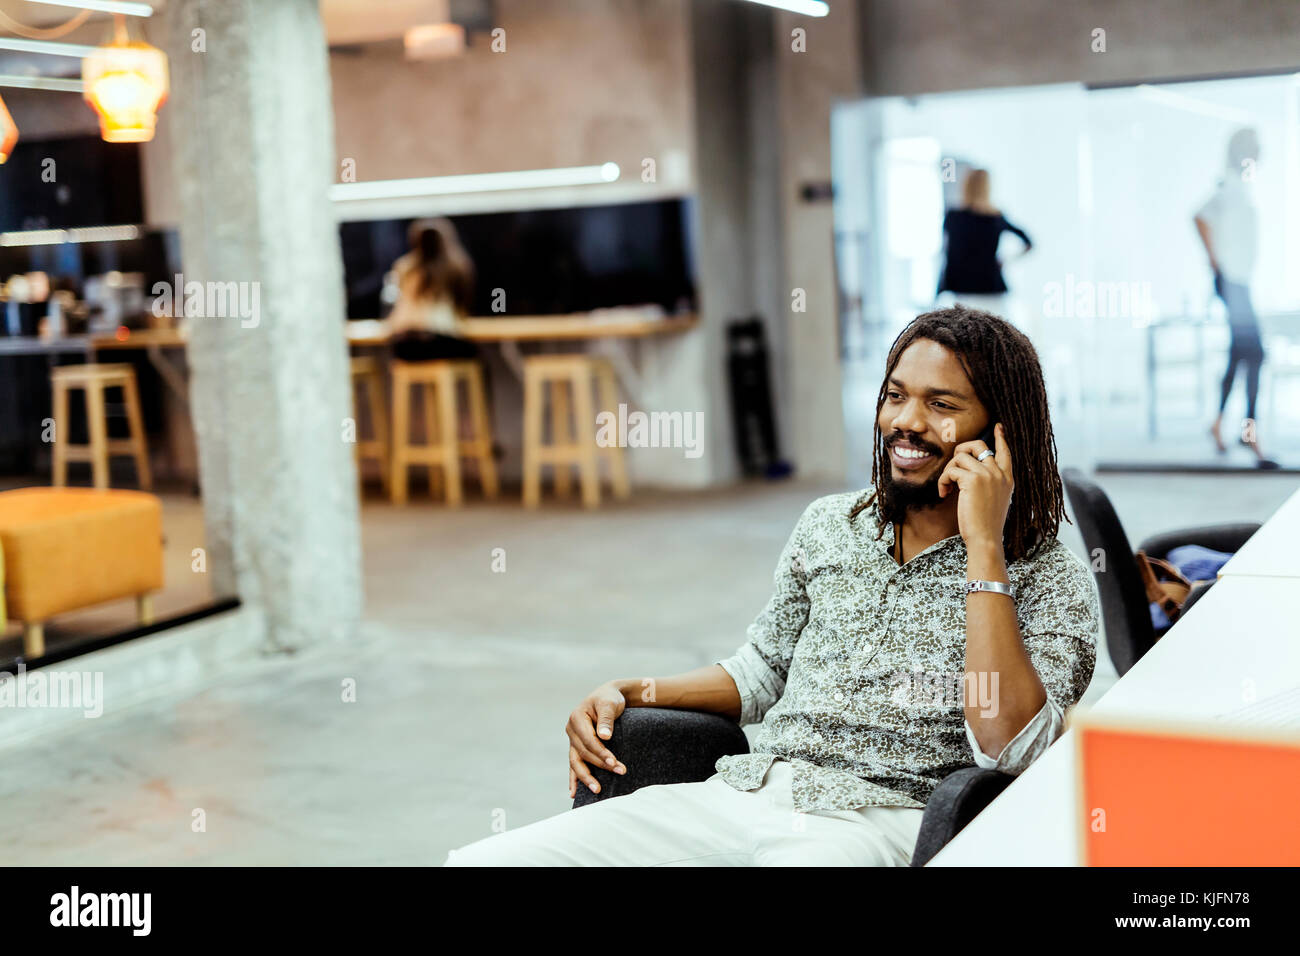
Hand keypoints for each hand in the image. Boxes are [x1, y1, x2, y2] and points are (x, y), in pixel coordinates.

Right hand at [566, 682, 627, 796]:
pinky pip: (574, 764)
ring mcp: (572, 740)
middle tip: (620, 771)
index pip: (588, 740)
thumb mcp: (609, 704)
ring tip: (597, 790)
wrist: (607, 696)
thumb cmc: (609, 699)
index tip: (614, 762)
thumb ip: (606, 719)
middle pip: (584, 752)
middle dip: (601, 764)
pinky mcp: (576, 747)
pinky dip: (573, 778)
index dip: (600, 752)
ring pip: (575, 762)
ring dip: (586, 777)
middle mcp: (571, 730)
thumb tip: (604, 737)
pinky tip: (573, 793)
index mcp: (577, 718)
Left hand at [937, 422, 1013, 550]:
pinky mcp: (972, 480)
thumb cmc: (987, 524)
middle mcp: (999, 473)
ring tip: (946, 487)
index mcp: (1007, 478)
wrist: (986, 538)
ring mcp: (987, 474)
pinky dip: (942, 481)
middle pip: (978, 445)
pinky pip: (951, 470)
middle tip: (953, 465)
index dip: (1001, 438)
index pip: (1006, 451)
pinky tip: (944, 493)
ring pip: (960, 456)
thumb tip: (972, 472)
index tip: (998, 426)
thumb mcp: (996, 500)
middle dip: (961, 449)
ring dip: (948, 471)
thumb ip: (991, 483)